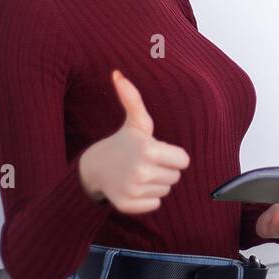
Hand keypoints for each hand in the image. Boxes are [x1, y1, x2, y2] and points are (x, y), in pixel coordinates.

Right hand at [78, 69, 190, 214]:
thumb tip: (117, 73)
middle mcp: (142, 172)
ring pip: (166, 190)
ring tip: (138, 172)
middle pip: (176, 177)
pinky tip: (134, 186)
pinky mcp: (129, 205)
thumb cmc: (122, 142)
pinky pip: (155, 204)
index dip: (173, 155)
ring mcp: (134, 191)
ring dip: (156, 183)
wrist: (93, 167)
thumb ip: (133, 98)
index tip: (157, 151)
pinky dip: (148, 198)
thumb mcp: (134, 122)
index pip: (184, 160)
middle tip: (146, 162)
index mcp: (149, 150)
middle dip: (165, 169)